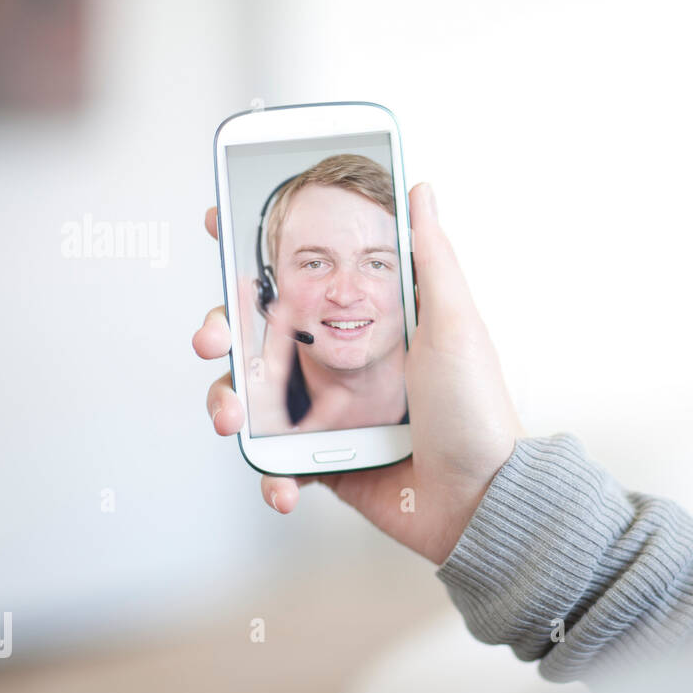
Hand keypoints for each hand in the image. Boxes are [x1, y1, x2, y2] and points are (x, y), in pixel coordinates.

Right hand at [193, 183, 525, 564]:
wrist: (481, 502)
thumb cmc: (476, 412)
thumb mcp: (456, 324)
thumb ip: (431, 257)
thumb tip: (420, 190)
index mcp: (370, 324)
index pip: (305, 279)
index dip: (259, 252)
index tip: (222, 222)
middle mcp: (343, 363)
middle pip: (259, 335)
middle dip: (221, 331)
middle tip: (211, 338)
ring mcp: (330, 415)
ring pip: (254, 399)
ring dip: (228, 404)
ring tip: (231, 421)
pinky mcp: (325, 464)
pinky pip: (279, 464)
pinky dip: (271, 475)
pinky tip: (283, 482)